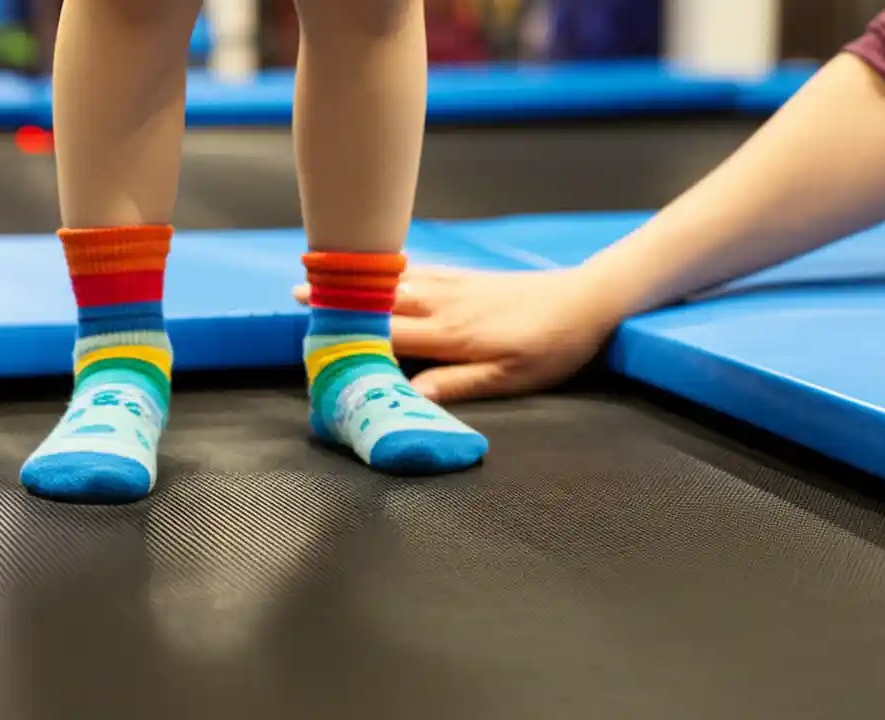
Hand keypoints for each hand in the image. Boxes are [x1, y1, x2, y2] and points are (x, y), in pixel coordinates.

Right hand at [293, 265, 620, 402]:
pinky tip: (377, 268)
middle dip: (341, 299)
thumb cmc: (550, 346)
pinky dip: (389, 270)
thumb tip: (410, 397)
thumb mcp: (510, 379)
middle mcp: (443, 305)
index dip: (349, 334)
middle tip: (297, 295)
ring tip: (321, 274)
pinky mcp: (466, 278)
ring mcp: (454, 287)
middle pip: (381, 300)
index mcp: (449, 335)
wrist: (587, 300)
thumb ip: (457, 385)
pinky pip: (417, 269)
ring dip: (358, 281)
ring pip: (394, 282)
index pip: (386, 333)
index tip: (314, 335)